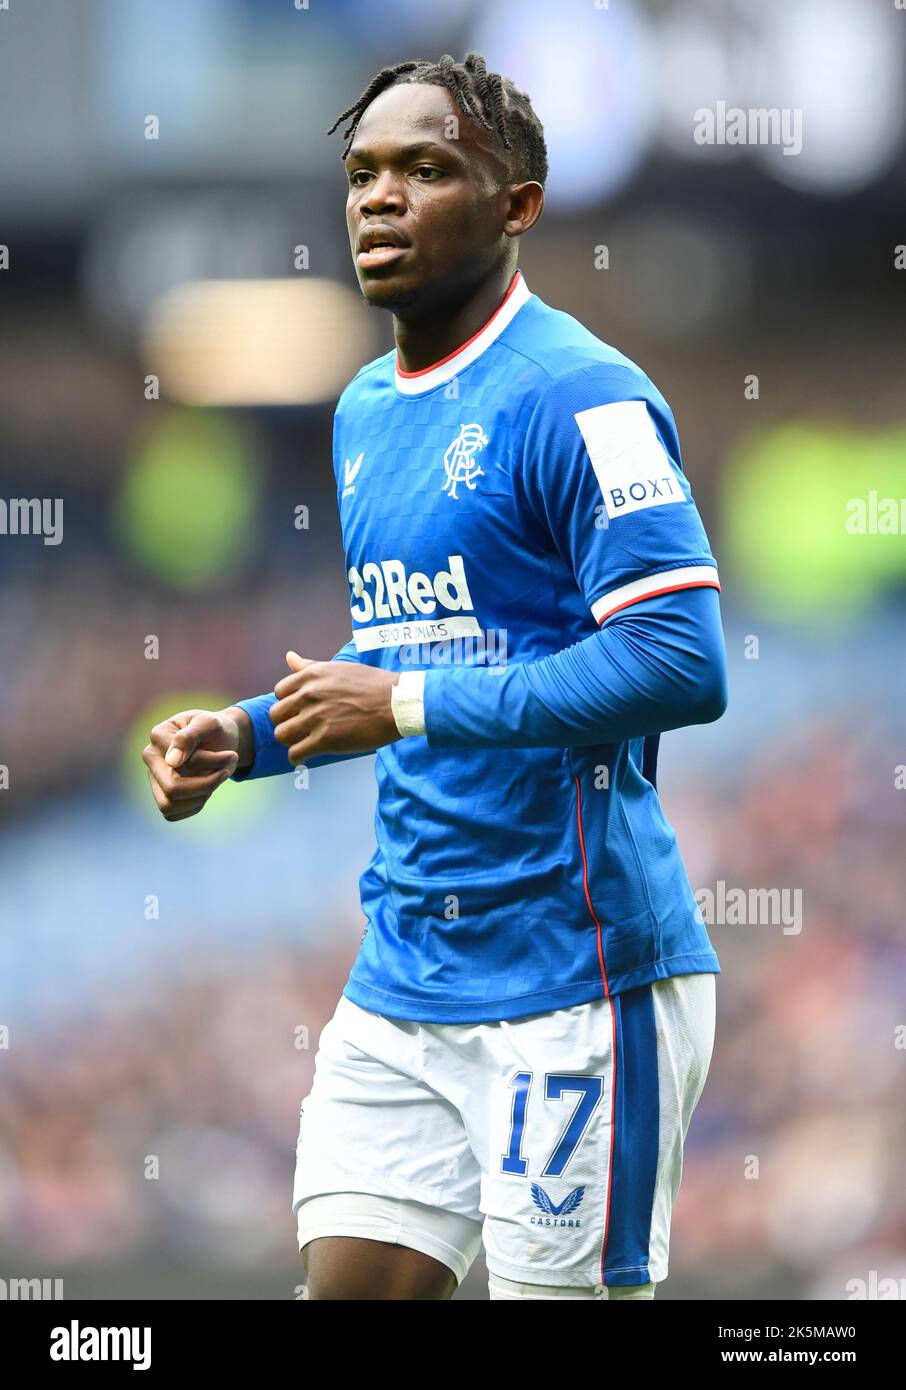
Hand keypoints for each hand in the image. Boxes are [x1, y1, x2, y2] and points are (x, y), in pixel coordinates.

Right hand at [142, 707, 249, 821]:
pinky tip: (206, 789)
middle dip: (206, 785)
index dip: (210, 763)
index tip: (232, 755)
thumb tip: (172, 761)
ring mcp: (154, 777)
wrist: (220, 741)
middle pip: (172, 789)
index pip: (180, 763)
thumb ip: (189, 737)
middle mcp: (151, 757)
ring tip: (215, 779)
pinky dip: (195, 805)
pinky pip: (173, 814)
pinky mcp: (161, 795)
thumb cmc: (215, 730)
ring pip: (170, 805)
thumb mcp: (209, 724)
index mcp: (158, 736)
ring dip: (201, 796)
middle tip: (225, 772)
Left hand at [270, 651, 400, 763]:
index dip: (288, 703)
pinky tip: (307, 755)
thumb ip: (310, 666)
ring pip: (282, 734)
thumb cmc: (373, 684)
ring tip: (304, 741)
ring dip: (291, 740)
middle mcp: (309, 695)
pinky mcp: (324, 740)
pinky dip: (298, 757)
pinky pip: (295, 753)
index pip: (279, 692)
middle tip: (301, 727)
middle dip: (287, 722)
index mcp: (311, 676)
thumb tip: (289, 657)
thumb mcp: (339, 669)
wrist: (397, 704)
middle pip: (277, 714)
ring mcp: (316, 718)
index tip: (300, 709)